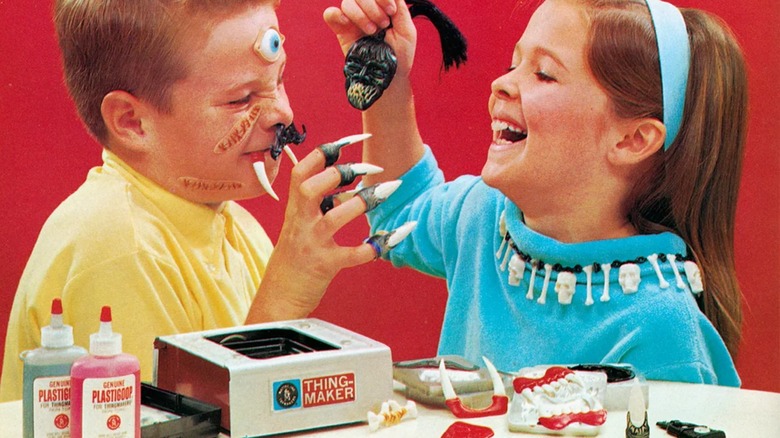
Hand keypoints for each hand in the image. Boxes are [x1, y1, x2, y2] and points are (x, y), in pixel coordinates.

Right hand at [246, 144, 378, 322]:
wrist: (279, 299)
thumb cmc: (294, 260)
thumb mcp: (298, 227)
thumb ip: (316, 205)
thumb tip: (343, 181)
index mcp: (294, 210)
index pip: (301, 172)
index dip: (325, 153)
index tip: (351, 140)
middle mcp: (300, 224)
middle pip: (311, 188)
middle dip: (341, 173)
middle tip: (369, 169)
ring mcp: (312, 244)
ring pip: (335, 218)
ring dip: (362, 203)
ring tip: (387, 191)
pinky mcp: (326, 266)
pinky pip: (354, 254)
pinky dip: (375, 246)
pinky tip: (392, 237)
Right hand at [324, 0, 416, 77]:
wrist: (387, 76)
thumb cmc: (399, 56)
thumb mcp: (407, 30)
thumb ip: (400, 8)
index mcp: (383, 7)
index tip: (391, 11)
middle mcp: (367, 11)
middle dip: (373, 7)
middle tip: (383, 24)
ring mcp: (353, 20)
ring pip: (348, 2)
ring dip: (361, 15)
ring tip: (371, 31)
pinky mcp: (342, 31)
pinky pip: (331, 14)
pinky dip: (336, 15)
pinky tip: (347, 24)